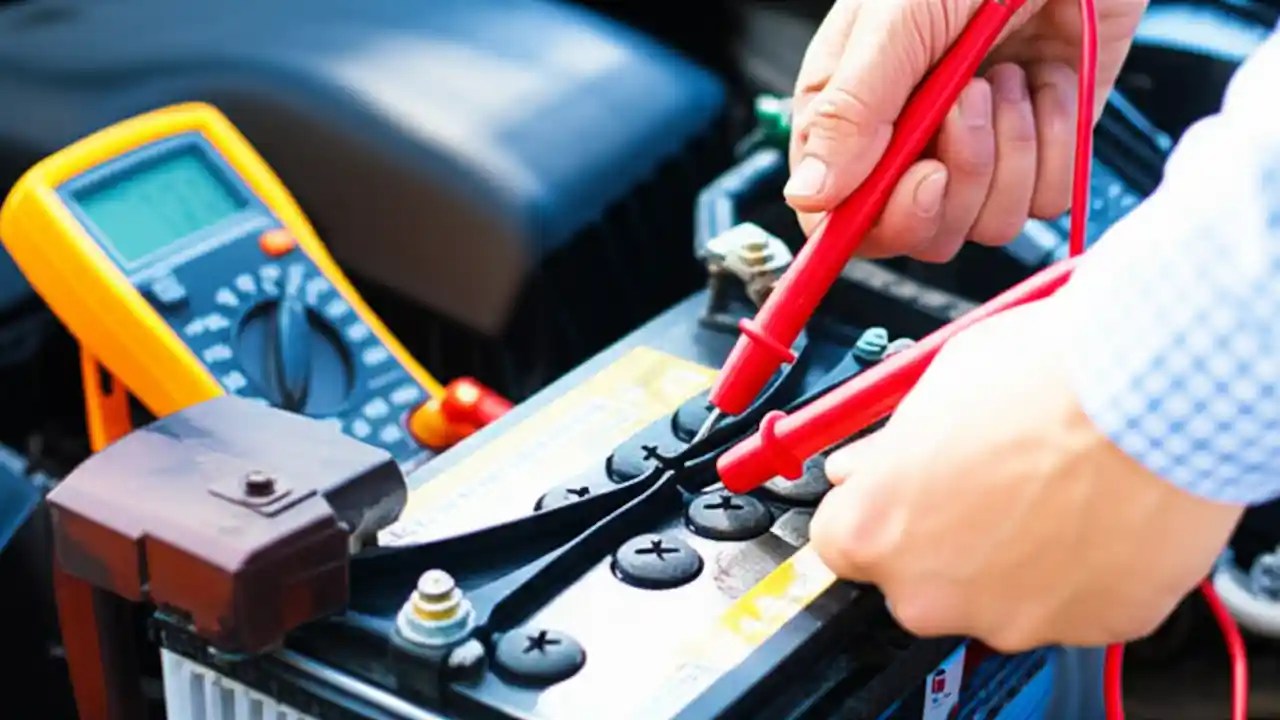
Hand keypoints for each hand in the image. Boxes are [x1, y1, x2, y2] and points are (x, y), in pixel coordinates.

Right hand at [787, 0, 1147, 260]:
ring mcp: (976, 148)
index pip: (840, 213)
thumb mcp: (897, 20)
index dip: (879, 217)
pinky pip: (1044, 199)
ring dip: (1009, 150)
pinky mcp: (1037, 150)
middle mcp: (910, 140)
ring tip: (1006, 77)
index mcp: (853, 111)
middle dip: (958, 176)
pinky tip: (1047, 85)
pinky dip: (1055, 141)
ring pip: (985, 222)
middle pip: (917, 231)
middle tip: (967, 101)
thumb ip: (850, 110)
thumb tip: (809, 193)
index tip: (921, 178)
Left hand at [808, 296, 1243, 651]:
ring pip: (998, 597)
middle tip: (989, 483)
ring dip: (1015, 557)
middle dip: (943, 539)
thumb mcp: (934, 390)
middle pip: (915, 580)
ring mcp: (1011, 618)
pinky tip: (1099, 513)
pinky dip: (1083, 570)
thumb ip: (887, 449)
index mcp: (873, 531)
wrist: (1154, 390)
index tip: (901, 495)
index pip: (841, 543)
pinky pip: (1074, 603)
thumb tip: (865, 466)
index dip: (876, 511)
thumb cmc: (1041, 376)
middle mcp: (929, 592)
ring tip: (1056, 488)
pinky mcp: (1091, 627)